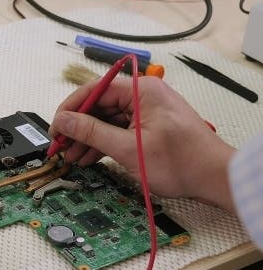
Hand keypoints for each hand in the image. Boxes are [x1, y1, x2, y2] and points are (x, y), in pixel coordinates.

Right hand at [49, 76, 235, 210]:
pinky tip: (88, 156)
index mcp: (141, 90)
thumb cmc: (184, 161)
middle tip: (60, 145)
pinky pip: (118, 130)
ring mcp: (147, 112)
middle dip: (77, 127)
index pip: (94, 90)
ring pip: (106, 120)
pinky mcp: (149, 127)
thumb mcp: (128, 148)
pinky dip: (103, 143)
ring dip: (87, 138)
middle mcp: (143, 96)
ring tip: (71, 156)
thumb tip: (64, 121)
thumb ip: (91, 132)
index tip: (55, 128)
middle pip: (99, 105)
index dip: (70, 109)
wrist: (215, 179)